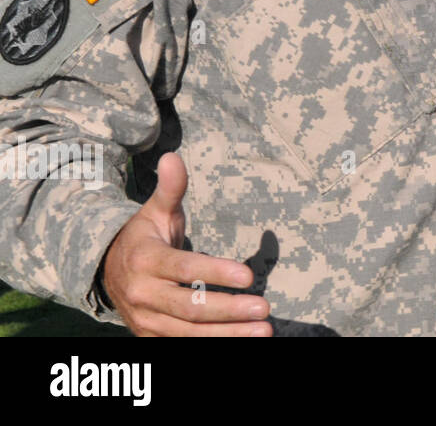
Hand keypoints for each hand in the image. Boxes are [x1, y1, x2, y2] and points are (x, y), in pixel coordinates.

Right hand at [101, 152, 271, 336]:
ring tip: (263, 331)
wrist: (106, 271)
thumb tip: (173, 157)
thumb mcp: (154, 211)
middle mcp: (143, 294)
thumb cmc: (144, 237)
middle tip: (265, 308)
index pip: (185, 269)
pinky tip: (242, 340)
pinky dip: (214, 344)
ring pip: (190, 332)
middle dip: (229, 310)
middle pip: (190, 307)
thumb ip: (170, 189)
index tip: (249, 276)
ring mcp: (146, 320)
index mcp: (145, 261)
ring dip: (228, 334)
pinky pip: (184, 344)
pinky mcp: (151, 336)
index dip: (216, 273)